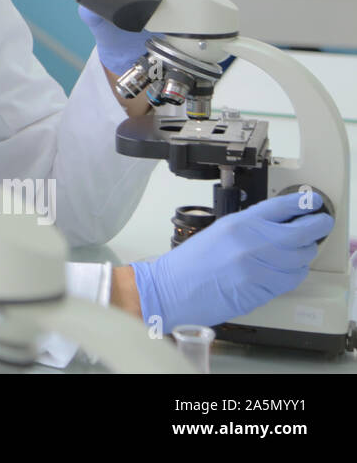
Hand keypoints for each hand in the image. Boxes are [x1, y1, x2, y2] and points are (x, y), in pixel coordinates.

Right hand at [130, 192, 333, 329]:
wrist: (173, 288)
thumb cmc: (190, 264)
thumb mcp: (219, 232)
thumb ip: (250, 226)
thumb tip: (281, 224)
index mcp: (238, 223)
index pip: (281, 207)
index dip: (302, 203)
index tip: (313, 204)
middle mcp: (251, 242)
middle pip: (300, 232)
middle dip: (316, 228)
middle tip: (320, 225)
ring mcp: (258, 266)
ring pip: (301, 258)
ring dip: (304, 255)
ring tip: (297, 253)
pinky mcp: (261, 288)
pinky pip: (292, 279)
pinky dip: (295, 274)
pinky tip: (286, 271)